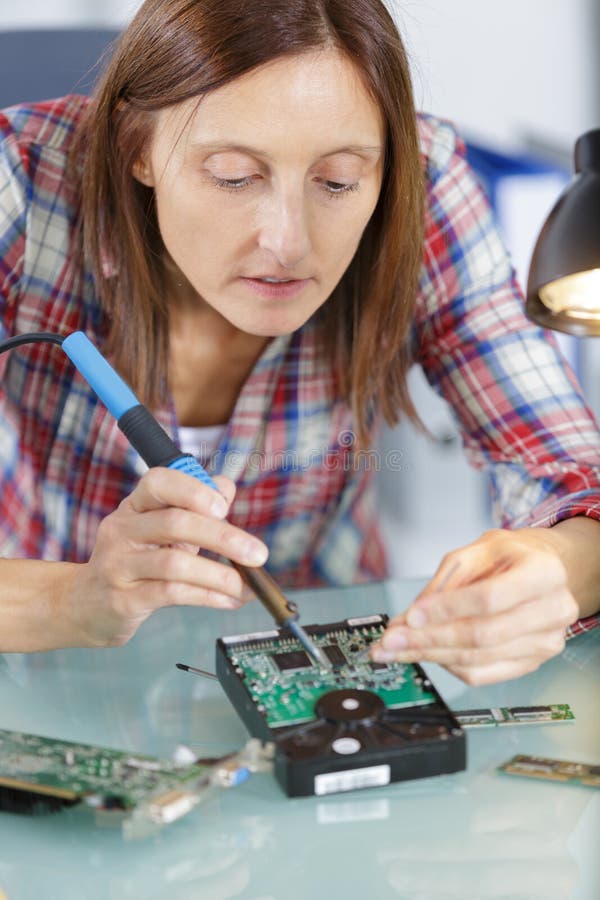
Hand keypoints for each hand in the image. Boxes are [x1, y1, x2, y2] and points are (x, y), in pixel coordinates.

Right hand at [63, 467, 267, 647]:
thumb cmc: (135, 561)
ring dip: (220, 575)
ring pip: (174, 563)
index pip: (158, 481)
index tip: (224, 507)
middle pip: (175, 522)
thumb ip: (193, 507)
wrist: (87, 606)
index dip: (193, 490)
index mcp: (134, 506)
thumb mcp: (161, 529)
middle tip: (257, 553)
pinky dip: (207, 596)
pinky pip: (171, 594)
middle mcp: (122, 530)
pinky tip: (229, 600)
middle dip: (223, 537)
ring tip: (246, 586)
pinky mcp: (123, 599)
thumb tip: (226, 487)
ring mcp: (118, 565)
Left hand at [371, 527, 579, 684]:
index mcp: (543, 572)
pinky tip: (428, 654)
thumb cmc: (513, 555)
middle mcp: (553, 610)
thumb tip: (411, 617)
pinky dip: (449, 666)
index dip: (446, 609)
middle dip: (428, 639)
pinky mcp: (533, 662)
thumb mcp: (478, 550)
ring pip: (478, 659)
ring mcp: (545, 641)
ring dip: (431, 655)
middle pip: (482, 635)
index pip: (488, 599)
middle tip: (391, 640)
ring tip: (398, 650)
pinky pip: (483, 674)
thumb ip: (446, 581)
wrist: (546, 568)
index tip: (410, 616)